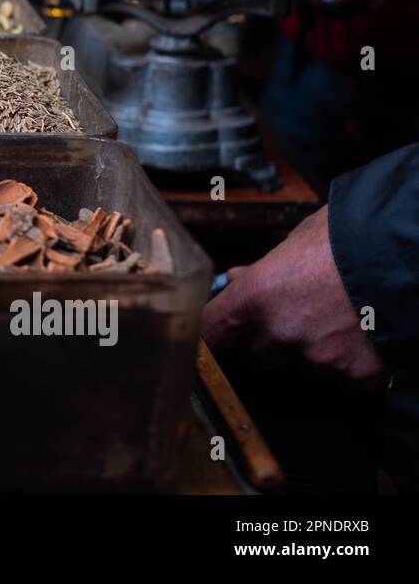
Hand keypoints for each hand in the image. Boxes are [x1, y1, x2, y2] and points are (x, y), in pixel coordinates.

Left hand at [203, 207, 387, 387]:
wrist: (405, 255)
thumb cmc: (350, 239)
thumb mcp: (295, 242)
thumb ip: (262, 268)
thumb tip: (237, 277)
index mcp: (257, 295)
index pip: (213, 329)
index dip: (216, 333)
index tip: (219, 335)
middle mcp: (281, 332)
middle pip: (257, 355)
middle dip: (271, 341)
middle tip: (297, 317)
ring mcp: (318, 357)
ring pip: (302, 365)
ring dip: (312, 349)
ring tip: (338, 317)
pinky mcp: (353, 373)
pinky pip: (341, 374)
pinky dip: (348, 360)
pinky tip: (360, 333)